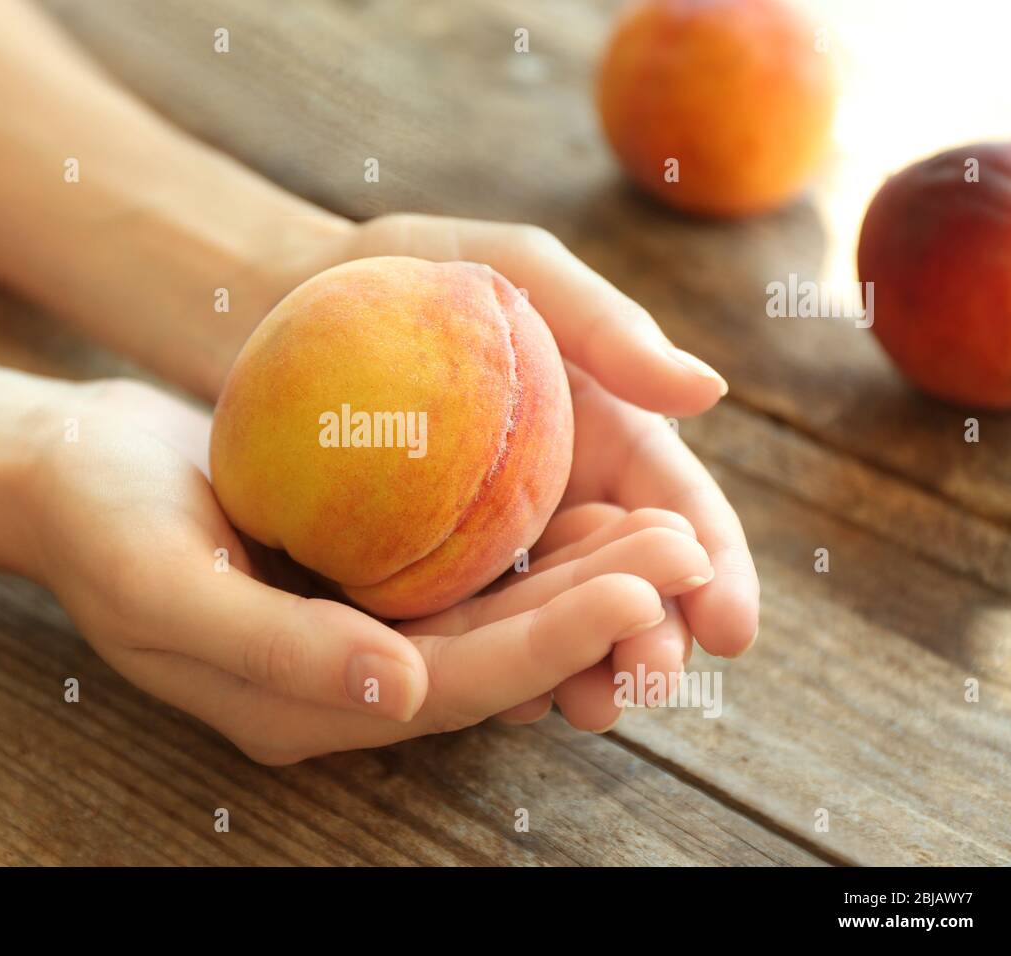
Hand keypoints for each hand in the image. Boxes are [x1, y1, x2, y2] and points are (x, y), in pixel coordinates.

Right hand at [25, 381, 715, 763]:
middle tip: (688, 554)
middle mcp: (348, 680)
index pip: (458, 686)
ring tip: (667, 530)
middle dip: (598, 612)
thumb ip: (278, 652)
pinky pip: (463, 574)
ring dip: (581, 578)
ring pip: (494, 616)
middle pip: (497, 656)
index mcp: (308, 706)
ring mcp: (357, 630)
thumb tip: (399, 694)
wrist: (67, 474)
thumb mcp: (166, 587)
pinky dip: (528, 544)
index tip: (645, 588)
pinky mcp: (360, 579)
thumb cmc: (101, 527)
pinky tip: (585, 499)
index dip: (556, 644)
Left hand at [289, 214, 759, 726]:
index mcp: (596, 432)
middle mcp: (551, 497)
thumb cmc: (407, 269)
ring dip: (581, 669)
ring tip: (591, 709)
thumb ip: (603, 325)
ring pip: (550, 619)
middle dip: (652, 638)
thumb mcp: (510, 271)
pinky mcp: (412, 566)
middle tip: (652, 685)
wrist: (280, 299)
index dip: (712, 567)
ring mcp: (483, 541)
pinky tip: (502, 697)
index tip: (731, 627)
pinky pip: (460, 623)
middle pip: (622, 580)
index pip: (671, 506)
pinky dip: (491, 662)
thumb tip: (708, 390)